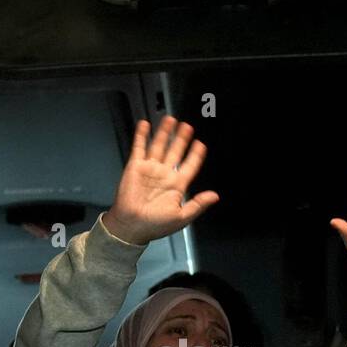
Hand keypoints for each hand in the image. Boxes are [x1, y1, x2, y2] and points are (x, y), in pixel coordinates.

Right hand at [102, 116, 219, 245]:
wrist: (131, 226)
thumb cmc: (154, 225)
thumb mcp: (182, 217)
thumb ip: (198, 204)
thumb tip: (214, 196)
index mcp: (176, 185)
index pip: (189, 165)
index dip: (196, 155)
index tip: (201, 145)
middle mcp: (164, 175)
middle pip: (176, 151)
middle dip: (182, 138)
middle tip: (188, 127)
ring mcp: (150, 169)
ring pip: (159, 145)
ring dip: (165, 133)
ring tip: (171, 120)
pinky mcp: (135, 166)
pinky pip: (139, 147)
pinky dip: (142, 135)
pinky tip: (146, 125)